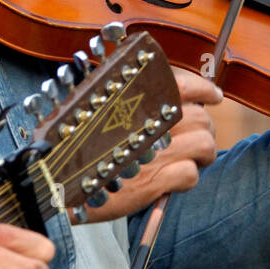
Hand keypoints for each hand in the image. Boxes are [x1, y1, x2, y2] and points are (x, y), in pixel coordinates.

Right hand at [69, 68, 222, 224]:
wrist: (55, 184)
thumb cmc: (74, 147)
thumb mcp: (96, 108)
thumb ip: (128, 97)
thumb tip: (163, 89)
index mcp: (136, 98)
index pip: (184, 84)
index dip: (205, 89)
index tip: (214, 96)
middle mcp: (148, 120)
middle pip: (201, 118)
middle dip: (203, 129)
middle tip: (192, 140)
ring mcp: (155, 152)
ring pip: (205, 145)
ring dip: (201, 155)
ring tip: (188, 161)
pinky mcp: (156, 182)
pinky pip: (191, 175)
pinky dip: (187, 178)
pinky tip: (171, 181)